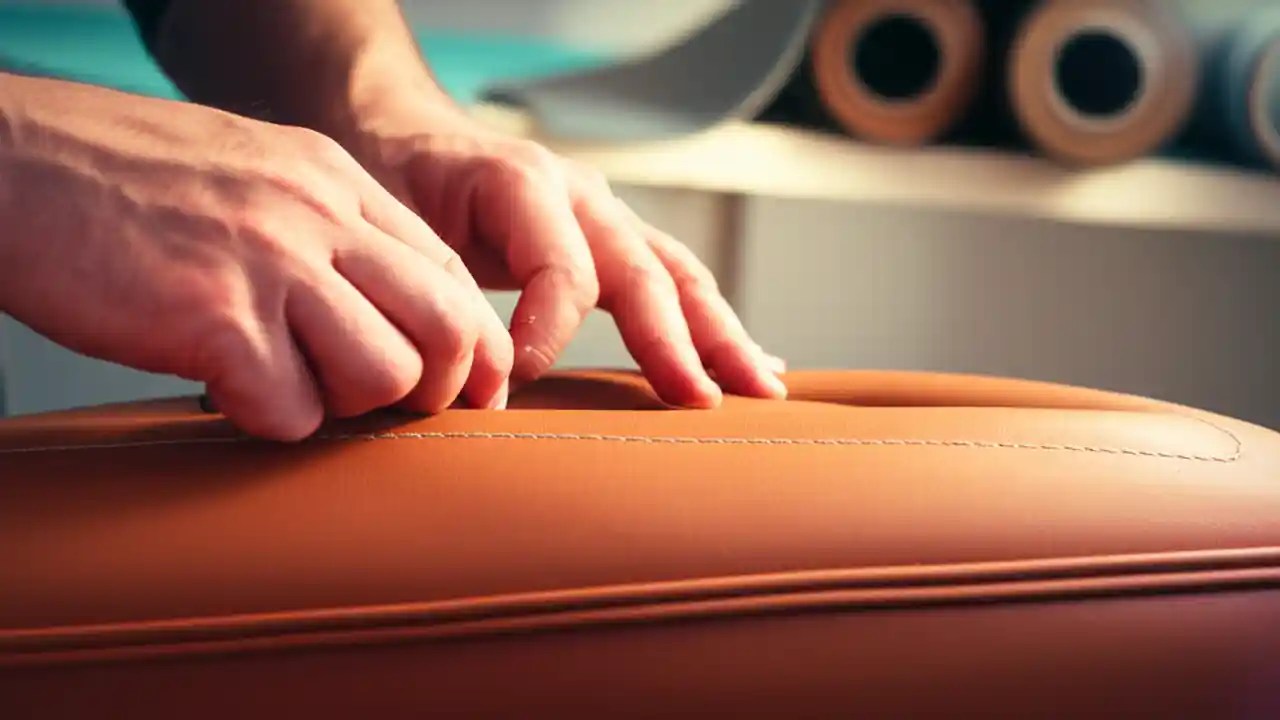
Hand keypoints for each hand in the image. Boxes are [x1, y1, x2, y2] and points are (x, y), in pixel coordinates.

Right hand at [0, 75, 511, 439]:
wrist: (13, 163)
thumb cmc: (120, 179)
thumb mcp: (255, 174)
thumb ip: (325, 230)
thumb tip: (381, 308)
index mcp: (335, 181)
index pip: (450, 271)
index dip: (467, 342)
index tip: (459, 386)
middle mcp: (319, 217)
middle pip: (446, 324)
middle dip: (433, 387)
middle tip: (381, 407)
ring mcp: (270, 264)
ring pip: (386, 373)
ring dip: (345, 404)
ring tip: (286, 383)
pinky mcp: (214, 319)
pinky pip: (293, 411)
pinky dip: (268, 419)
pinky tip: (227, 389)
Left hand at [344, 101, 787, 407]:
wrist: (405, 137)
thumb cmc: (394, 185)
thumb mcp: (393, 230)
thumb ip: (438, 295)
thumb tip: (483, 386)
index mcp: (524, 183)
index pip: (564, 268)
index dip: (549, 330)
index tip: (519, 380)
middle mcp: (581, 196)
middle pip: (648, 269)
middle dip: (682, 339)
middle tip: (705, 401)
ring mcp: (605, 218)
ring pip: (678, 276)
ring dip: (721, 335)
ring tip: (763, 389)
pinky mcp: (611, 243)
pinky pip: (673, 282)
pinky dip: (712, 325)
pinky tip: (753, 362)